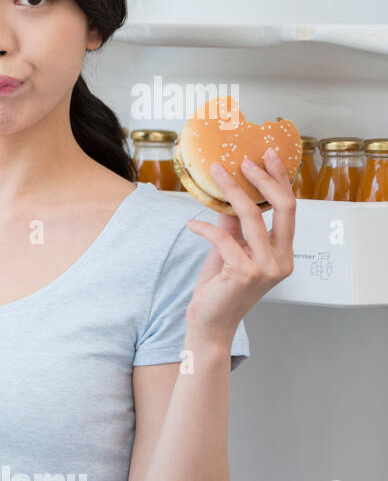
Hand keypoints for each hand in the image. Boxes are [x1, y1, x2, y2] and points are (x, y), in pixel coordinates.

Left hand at [183, 147, 295, 338]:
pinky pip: (224, 238)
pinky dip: (205, 227)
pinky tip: (191, 225)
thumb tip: (229, 196)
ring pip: (253, 217)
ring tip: (215, 174)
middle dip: (264, 179)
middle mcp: (282, 260)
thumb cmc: (220, 288)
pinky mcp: (246, 273)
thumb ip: (233, 226)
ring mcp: (267, 267)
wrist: (210, 323)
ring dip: (231, 191)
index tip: (267, 156)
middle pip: (284, 207)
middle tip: (243, 160)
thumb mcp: (229, 251)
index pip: (289, 209)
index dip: (280, 180)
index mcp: (284, 253)